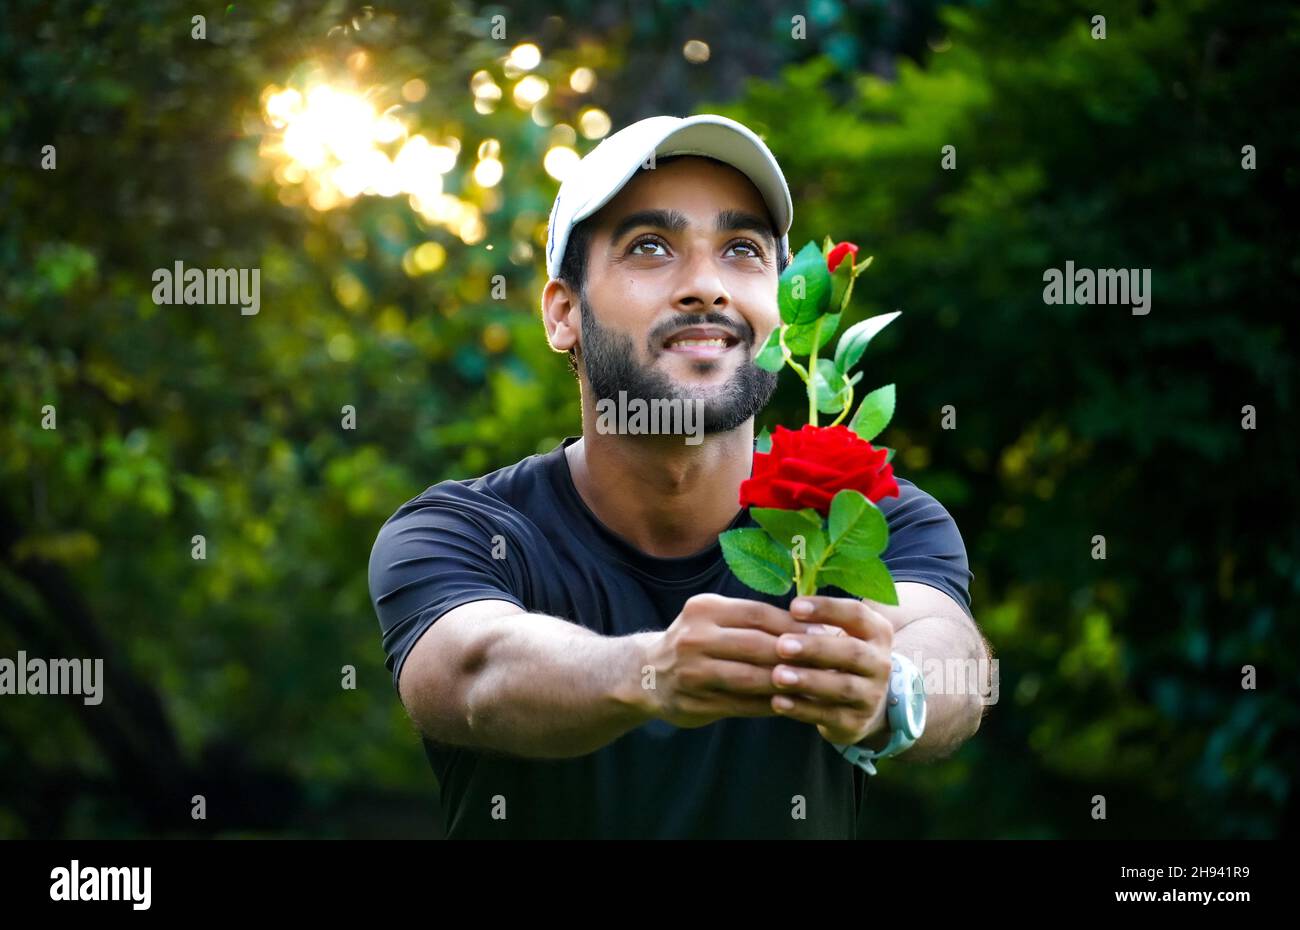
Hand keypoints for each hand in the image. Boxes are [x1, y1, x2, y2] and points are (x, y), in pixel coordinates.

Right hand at [643, 593, 817, 728]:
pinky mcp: (694, 704)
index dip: (793, 624)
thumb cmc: (694, 642)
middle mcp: (694, 639)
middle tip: (829, 661)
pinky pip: (742, 705)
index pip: (757, 614)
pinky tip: (791, 704)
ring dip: (787, 683)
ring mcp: (692, 673)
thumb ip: (753, 621)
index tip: (825, 633)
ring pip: (751, 679)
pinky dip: (770, 705)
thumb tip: (812, 624)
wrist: (646, 674)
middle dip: (796, 654)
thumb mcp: (713, 618)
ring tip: (817, 685)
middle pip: (757, 645)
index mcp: (703, 610)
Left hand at [768, 595, 893, 745]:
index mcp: (876, 633)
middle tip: (782, 645)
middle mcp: (880, 663)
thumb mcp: (839, 636)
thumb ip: (816, 622)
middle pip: (852, 652)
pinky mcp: (856, 722)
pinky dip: (802, 709)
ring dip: (808, 680)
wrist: (864, 706)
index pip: (856, 614)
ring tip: (777, 675)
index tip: (794, 606)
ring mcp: (871, 695)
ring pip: (842, 687)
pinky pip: (829, 715)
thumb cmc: (839, 658)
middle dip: (815, 648)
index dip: (826, 609)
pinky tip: (778, 701)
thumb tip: (783, 606)